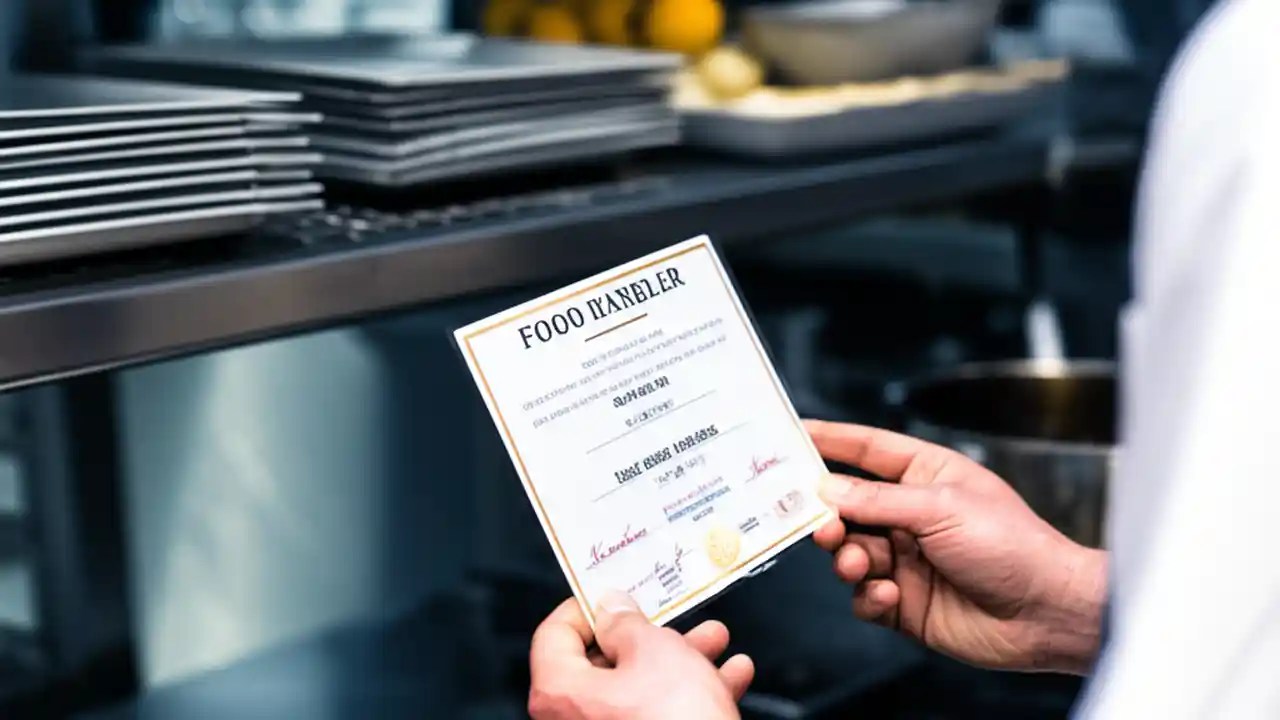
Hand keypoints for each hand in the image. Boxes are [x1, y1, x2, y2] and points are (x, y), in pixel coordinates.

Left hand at [528, 591, 753, 719]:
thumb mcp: (654, 651)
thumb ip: (627, 622)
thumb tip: (611, 608)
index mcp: (561, 693)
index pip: (554, 636)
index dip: (585, 607)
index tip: (612, 594)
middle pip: (604, 664)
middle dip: (651, 635)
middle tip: (675, 616)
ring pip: (640, 690)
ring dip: (681, 661)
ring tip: (715, 641)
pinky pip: (658, 717)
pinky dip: (690, 696)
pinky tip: (730, 677)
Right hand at [806, 420, 1106, 673]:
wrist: (1047, 613)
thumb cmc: (1014, 547)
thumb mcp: (941, 508)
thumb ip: (877, 500)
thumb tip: (826, 490)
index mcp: (928, 477)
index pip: (868, 450)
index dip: (830, 440)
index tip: (792, 434)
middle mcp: (913, 516)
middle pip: (848, 508)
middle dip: (830, 516)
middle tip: (823, 525)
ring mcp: (908, 561)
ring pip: (850, 554)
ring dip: (849, 559)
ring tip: (862, 564)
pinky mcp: (906, 603)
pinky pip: (864, 597)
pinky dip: (869, 597)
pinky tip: (890, 597)